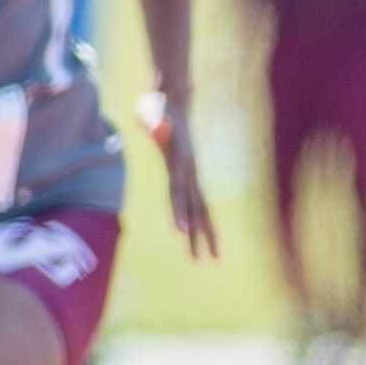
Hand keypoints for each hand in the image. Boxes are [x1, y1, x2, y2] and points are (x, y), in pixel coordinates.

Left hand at [137, 89, 221, 259]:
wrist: (174, 100)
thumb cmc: (159, 105)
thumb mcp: (153, 109)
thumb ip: (156, 120)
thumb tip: (158, 127)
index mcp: (180, 161)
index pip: (179, 192)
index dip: (178, 212)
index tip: (180, 234)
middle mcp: (190, 173)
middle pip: (197, 209)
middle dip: (199, 237)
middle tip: (203, 264)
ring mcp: (192, 176)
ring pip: (201, 211)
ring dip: (205, 237)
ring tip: (211, 262)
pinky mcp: (189, 177)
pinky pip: (198, 205)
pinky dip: (202, 224)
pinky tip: (203, 240)